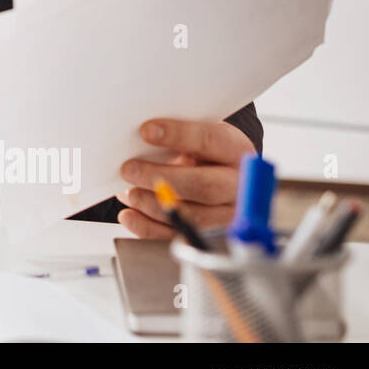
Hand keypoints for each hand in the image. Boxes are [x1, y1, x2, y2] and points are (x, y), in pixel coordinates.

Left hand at [115, 118, 254, 238]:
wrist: (223, 177)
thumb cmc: (203, 155)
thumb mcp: (197, 138)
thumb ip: (176, 140)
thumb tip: (137, 142)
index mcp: (236, 150)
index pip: (210, 140)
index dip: (178, 134)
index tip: (146, 131)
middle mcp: (239, 184)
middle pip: (204, 185)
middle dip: (160, 177)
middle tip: (129, 170)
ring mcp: (230, 214)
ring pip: (193, 216)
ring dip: (153, 205)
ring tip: (130, 194)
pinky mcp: (213, 236)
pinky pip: (180, 238)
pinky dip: (150, 228)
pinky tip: (131, 216)